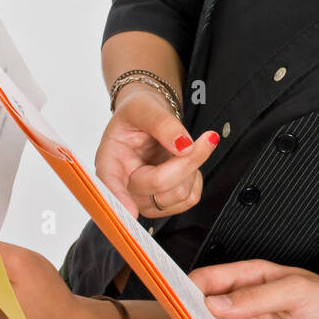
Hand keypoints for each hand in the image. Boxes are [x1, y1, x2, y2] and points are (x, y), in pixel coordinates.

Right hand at [95, 87, 218, 218]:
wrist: (147, 117)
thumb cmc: (138, 112)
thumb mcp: (144, 106)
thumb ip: (161, 123)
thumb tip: (184, 146)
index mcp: (110, 160)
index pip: (110, 184)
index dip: (120, 199)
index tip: (130, 211)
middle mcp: (124, 184)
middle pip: (159, 186)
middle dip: (188, 161)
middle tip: (208, 137)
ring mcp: (143, 197)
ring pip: (178, 195)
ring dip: (193, 169)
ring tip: (187, 147)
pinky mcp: (162, 202)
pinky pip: (189, 199)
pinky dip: (196, 179)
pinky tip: (186, 162)